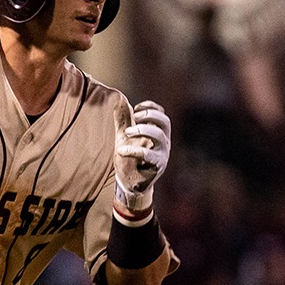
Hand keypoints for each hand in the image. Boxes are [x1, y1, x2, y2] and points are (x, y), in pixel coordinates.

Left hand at [114, 100, 170, 216]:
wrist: (129, 184)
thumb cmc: (129, 159)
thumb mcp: (124, 138)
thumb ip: (123, 121)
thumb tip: (119, 100)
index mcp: (158, 133)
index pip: (161, 114)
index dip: (151, 108)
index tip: (136, 108)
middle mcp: (164, 142)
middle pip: (165, 122)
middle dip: (149, 116)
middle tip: (134, 118)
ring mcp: (162, 154)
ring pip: (160, 136)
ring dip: (142, 130)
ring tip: (126, 133)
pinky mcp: (157, 167)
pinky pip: (150, 156)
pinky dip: (134, 150)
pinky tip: (121, 150)